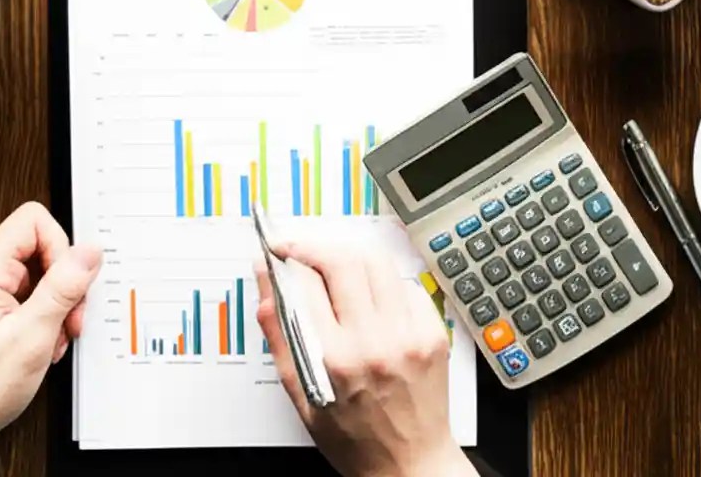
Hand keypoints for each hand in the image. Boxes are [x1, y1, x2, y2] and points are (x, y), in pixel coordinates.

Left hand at [0, 202, 101, 476]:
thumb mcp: (32, 337)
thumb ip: (63, 288)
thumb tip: (88, 252)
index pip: (33, 221)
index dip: (61, 248)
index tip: (69, 284)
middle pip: (38, 246)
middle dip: (62, 283)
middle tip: (67, 320)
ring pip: (36, 273)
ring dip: (53, 305)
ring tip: (50, 339)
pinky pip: (24, 293)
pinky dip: (40, 316)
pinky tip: (39, 343)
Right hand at [254, 235, 475, 476]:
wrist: (411, 464)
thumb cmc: (355, 439)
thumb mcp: (302, 394)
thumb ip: (280, 336)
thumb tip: (266, 287)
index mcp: (337, 359)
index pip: (307, 283)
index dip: (288, 257)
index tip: (278, 252)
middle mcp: (376, 341)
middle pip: (344, 260)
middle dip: (316, 246)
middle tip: (301, 249)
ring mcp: (410, 334)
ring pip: (378, 263)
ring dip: (349, 255)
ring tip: (333, 266)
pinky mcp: (434, 334)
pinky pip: (406, 285)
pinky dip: (383, 281)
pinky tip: (371, 297)